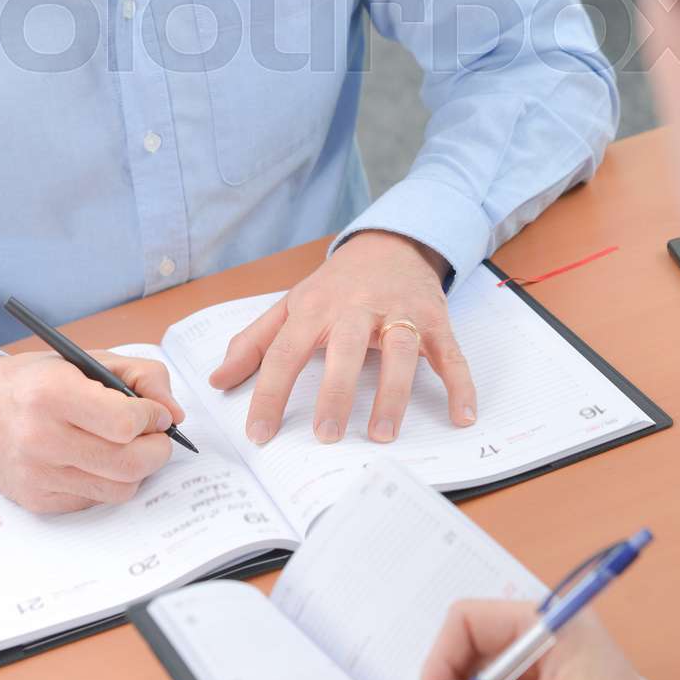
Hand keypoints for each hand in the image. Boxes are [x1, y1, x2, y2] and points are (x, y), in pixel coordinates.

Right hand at [0, 349, 183, 513]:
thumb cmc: (38, 380)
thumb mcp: (87, 359)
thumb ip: (141, 376)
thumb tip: (173, 415)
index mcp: (53, 394)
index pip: (125, 424)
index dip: (152, 418)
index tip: (155, 412)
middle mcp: (41, 439)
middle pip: (129, 464)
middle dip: (157, 449)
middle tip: (155, 435)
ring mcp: (38, 476)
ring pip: (119, 489)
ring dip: (137, 469)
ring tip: (127, 446)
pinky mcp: (38, 502)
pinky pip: (96, 501)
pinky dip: (108, 482)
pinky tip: (96, 459)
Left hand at [209, 230, 475, 444]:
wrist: (392, 243)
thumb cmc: (336, 284)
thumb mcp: (292, 304)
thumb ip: (254, 343)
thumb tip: (217, 381)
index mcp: (315, 308)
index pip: (285, 353)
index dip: (269, 394)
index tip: (259, 434)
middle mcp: (357, 309)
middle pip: (344, 348)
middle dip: (335, 392)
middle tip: (326, 435)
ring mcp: (399, 314)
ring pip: (398, 351)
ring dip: (392, 393)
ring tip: (381, 434)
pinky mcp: (434, 320)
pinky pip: (449, 353)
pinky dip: (460, 383)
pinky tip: (462, 415)